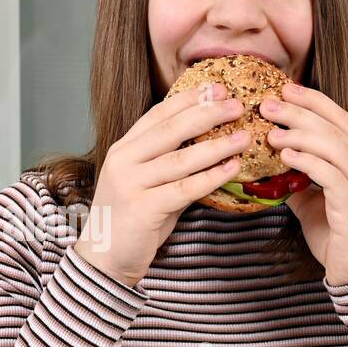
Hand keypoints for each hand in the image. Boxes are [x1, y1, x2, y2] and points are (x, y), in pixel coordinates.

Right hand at [73, 82, 247, 286]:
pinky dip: (211, 177)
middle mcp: (124, 161)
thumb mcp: (147, 184)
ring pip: (180, 159)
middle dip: (207, 114)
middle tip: (237, 104)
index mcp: (124, 149)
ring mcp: (131, 184)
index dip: (188, 100)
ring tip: (243, 137)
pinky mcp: (143, 208)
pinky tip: (232, 168)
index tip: (217, 87)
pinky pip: (184, 188)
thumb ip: (172, 165)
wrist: (104, 259)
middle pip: (171, 130)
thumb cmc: (131, 221)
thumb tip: (212, 148)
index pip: (158, 115)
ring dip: (216, 146)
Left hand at [259, 82, 347, 285]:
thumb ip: (297, 179)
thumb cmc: (339, 236)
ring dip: (300, 135)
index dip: (314, 101)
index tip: (286, 89)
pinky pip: (331, 176)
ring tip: (271, 132)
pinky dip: (307, 162)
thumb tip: (270, 164)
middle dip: (300, 112)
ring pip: (335, 147)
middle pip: (334, 127)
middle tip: (269, 105)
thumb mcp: (313, 201)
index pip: (340, 119)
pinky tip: (285, 156)